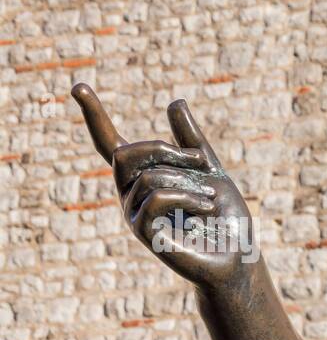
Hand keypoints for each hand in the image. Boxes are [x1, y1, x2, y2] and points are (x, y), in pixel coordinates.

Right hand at [71, 83, 257, 289]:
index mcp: (142, 176)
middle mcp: (130, 193)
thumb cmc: (223, 216)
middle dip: (164, 150)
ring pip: (147, 177)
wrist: (237, 254)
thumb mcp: (208, 170)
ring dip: (187, 181)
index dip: (94, 115)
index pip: (109, 143)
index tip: (77, 85)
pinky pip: (154, 198)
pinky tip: (207, 207)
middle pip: (125, 153)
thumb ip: (190, 141)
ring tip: (212, 198)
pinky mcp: (143, 232)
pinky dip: (186, 197)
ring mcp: (133, 214)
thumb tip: (174, 101)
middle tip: (202, 161)